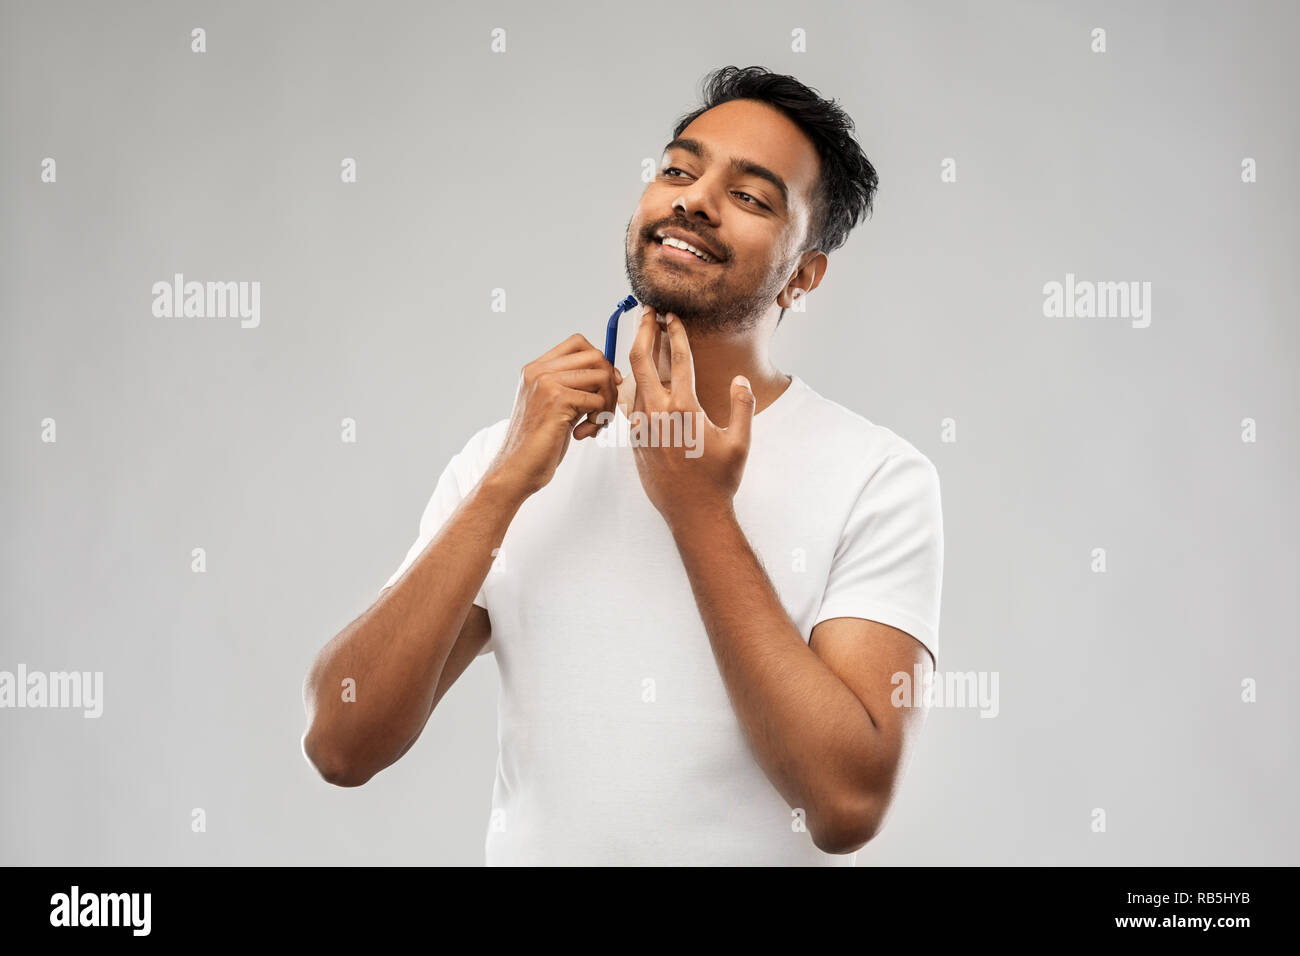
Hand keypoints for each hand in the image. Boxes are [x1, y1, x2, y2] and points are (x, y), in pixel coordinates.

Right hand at [487, 333, 621, 497]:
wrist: (516, 470)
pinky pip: (598, 400)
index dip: (600, 362)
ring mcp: (546, 383)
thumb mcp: (553, 406)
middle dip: (609, 385)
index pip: (579, 342)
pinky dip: (599, 420)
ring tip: (593, 425)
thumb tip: (613, 374)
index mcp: (536, 369)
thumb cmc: (539, 444)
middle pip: (595, 357)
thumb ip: (573, 386)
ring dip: (607, 404)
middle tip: (602, 411)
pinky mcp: (556, 400)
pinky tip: (583, 434)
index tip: (605, 387)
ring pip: (602, 377)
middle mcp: (539, 371)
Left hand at [625, 307, 754, 528]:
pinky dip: (634, 385)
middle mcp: (658, 414)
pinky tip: (638, 378)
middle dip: (643, 331)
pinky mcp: (635, 440)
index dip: (675, 333)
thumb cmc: (719, 481)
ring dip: (637, 357)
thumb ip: (742, 406)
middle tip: (647, 312)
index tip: (672, 315)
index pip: (677, 359)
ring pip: (632, 381)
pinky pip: (631, 405)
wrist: (692, 514)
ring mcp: (642, 427)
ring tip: (642, 337)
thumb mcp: (740, 442)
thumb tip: (740, 381)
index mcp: (684, 409)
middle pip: (641, 360)